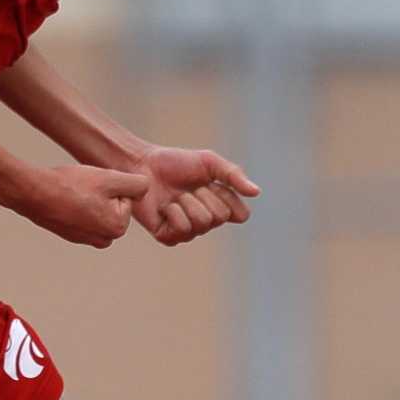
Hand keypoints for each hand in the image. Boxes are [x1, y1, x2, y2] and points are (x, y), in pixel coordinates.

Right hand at [6, 163, 151, 248]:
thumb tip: (147, 189)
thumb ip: (137, 184)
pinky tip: (65, 198)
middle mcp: (103, 239)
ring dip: (90, 199)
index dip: (112, 185)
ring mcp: (85, 239)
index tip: (95, 185)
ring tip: (73, 193)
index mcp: (117, 228)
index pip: (126, 198)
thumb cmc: (70, 185)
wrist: (34, 193)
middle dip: (103, 194)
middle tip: (84, 188)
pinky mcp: (70, 234)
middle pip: (113, 206)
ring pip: (98, 209)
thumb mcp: (110, 179)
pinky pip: (82, 215)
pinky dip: (76, 205)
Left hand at [130, 147, 259, 245]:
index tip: (212, 183)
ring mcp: (188, 232)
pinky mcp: (168, 237)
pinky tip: (164, 206)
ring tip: (175, 196)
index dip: (228, 197)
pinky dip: (173, 212)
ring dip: (188, 202)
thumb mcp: (209, 162)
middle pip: (220, 218)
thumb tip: (257, 192)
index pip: (241, 216)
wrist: (142, 165)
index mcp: (220, 207)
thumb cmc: (175, 163)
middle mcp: (206, 223)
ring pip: (202, 222)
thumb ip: (233, 175)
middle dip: (204, 195)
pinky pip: (182, 228)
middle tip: (188, 188)